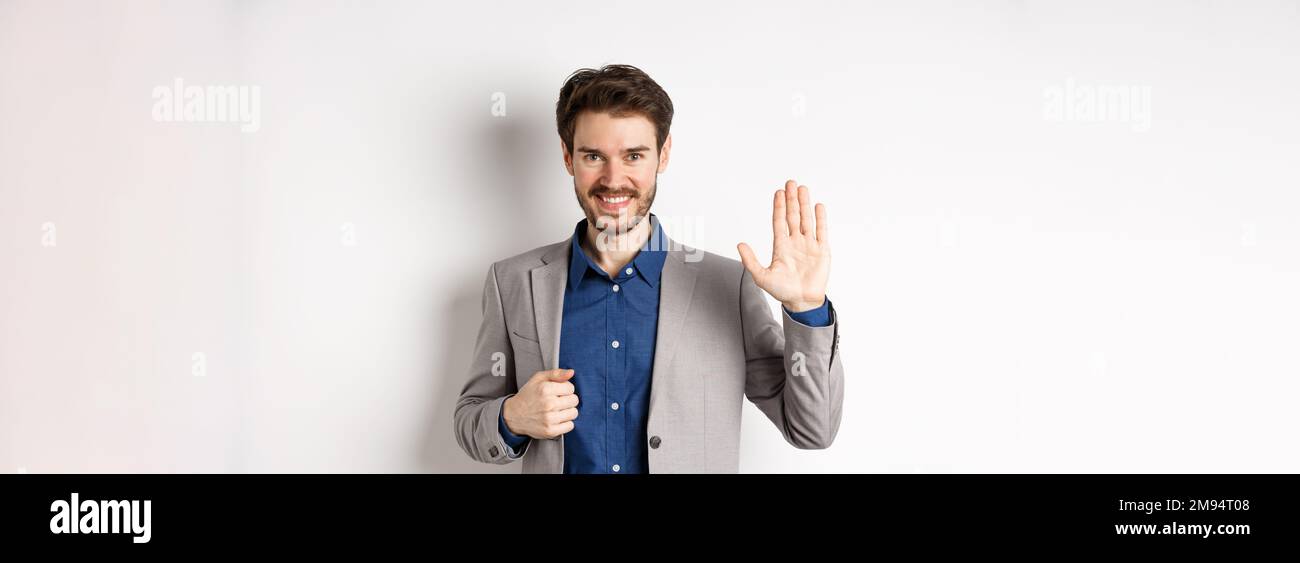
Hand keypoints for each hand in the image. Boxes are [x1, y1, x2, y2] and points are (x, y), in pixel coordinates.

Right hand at [502, 369, 579, 439]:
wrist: (513, 415)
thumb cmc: (527, 396)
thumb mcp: (538, 379)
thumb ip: (556, 373)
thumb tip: (571, 372)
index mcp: (545, 389)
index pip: (571, 388)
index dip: (565, 389)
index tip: (558, 392)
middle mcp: (548, 404)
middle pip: (574, 400)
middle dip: (568, 399)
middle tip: (558, 401)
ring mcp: (549, 419)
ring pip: (573, 413)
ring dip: (568, 411)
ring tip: (557, 410)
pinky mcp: (550, 431)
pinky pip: (570, 425)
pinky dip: (566, 423)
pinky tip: (557, 419)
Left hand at [737, 180, 830, 311]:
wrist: (802, 302)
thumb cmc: (782, 291)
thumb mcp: (761, 276)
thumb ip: (750, 260)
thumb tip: (739, 244)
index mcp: (781, 246)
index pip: (779, 221)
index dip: (778, 207)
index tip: (778, 192)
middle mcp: (795, 242)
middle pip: (793, 216)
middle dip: (791, 200)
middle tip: (790, 183)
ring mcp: (809, 245)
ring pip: (806, 220)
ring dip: (804, 204)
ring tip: (802, 189)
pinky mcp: (822, 250)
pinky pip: (821, 231)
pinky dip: (820, 218)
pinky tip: (817, 206)